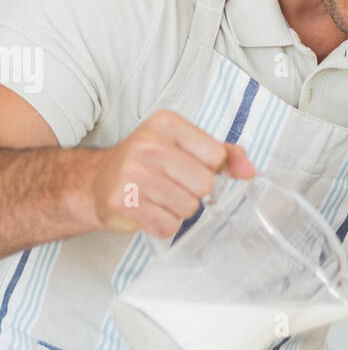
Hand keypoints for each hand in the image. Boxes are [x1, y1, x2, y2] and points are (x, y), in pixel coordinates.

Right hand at [89, 110, 255, 238]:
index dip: (209, 169)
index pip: (216, 156)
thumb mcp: (185, 147)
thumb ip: (223, 154)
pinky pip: (167, 226)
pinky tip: (149, 211)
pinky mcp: (122, 201)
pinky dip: (163, 225)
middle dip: (195, 193)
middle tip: (173, 187)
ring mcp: (132, 173)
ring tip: (160, 199)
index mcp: (166, 124)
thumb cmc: (147, 164)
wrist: (95, 183)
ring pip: (188, 208)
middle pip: (204, 184)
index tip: (189, 168)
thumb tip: (251, 170)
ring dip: (179, 211)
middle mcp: (147, 144)